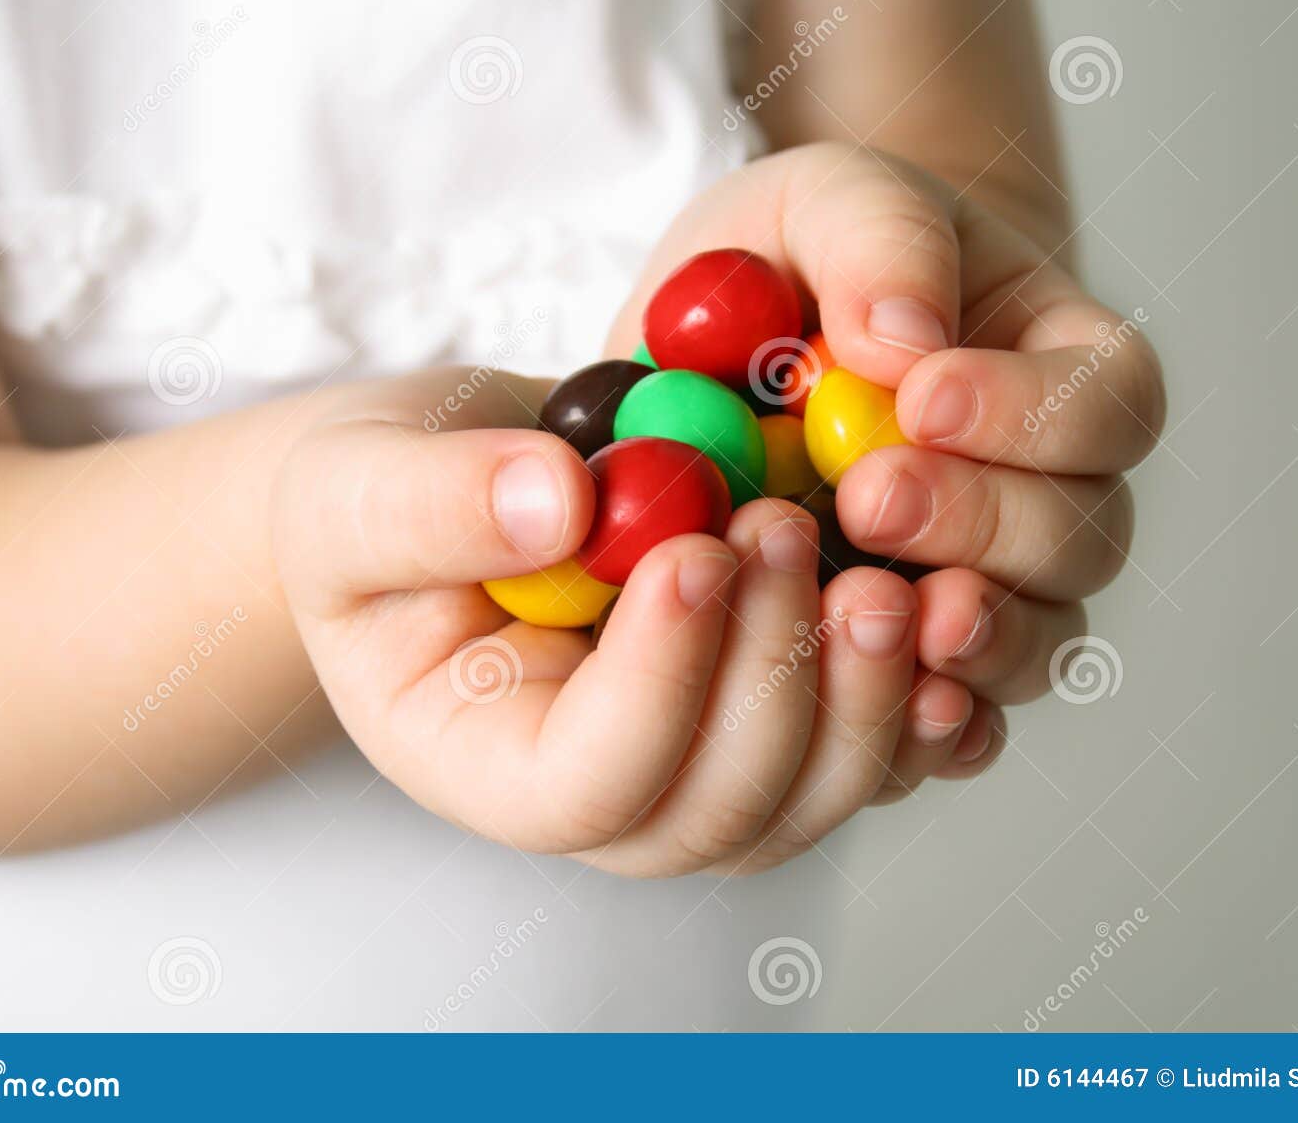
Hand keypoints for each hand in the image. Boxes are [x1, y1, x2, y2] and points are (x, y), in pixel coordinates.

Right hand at [272, 368, 991, 875]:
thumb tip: (558, 508)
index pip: (585, 787)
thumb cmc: (380, 503)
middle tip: (787, 531)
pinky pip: (861, 743)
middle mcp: (604, 800)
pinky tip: (942, 612)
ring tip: (871, 566)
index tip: (691, 551)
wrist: (465, 490)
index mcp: (484, 764)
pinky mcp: (766, 717)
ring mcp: (695, 769)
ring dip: (859, 693)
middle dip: (772, 679)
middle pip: (718, 810)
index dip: (655, 687)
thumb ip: (431, 503)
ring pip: (807, 795)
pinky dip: (914, 692)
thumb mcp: (356, 486)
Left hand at [606, 143, 1165, 800]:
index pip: (1107, 401)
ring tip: (879, 609)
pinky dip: (924, 730)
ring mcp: (986, 592)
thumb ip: (876, 237)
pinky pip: (953, 725)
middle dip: (983, 525)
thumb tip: (907, 340)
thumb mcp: (821, 201)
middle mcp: (1044, 495)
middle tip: (869, 497)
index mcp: (1055, 370)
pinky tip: (868, 706)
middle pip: (1082, 540)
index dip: (1034, 414)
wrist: (722, 354)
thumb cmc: (799, 264)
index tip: (924, 396)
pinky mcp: (904, 665)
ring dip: (970, 639)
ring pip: (1033, 645)